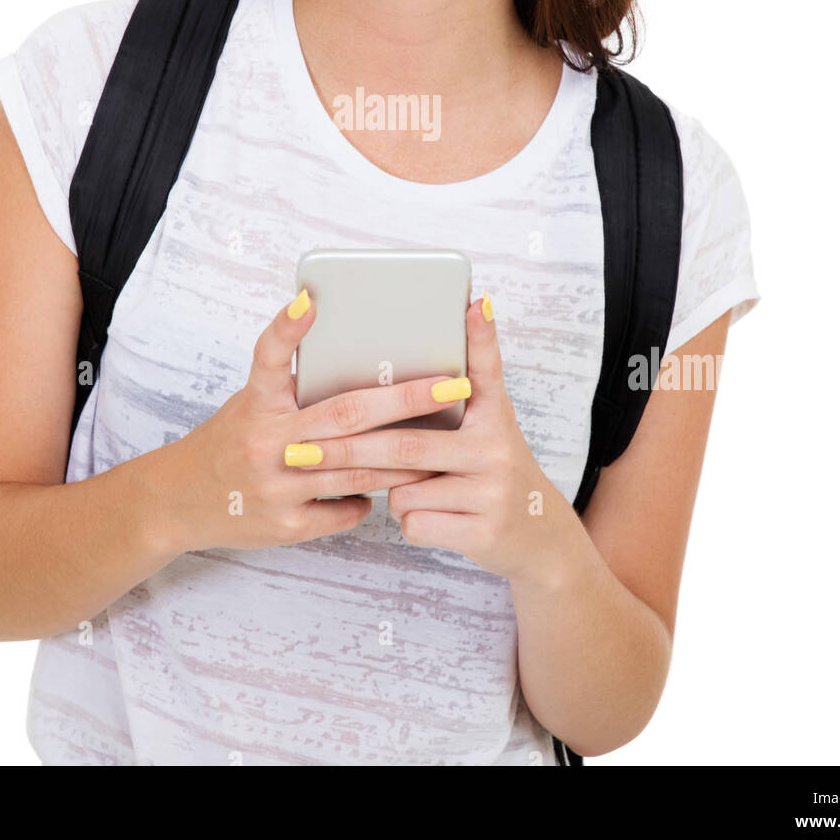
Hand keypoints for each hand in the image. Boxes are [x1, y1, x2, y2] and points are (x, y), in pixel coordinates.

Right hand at [146, 290, 441, 553]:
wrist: (179, 502)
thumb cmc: (229, 442)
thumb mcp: (250, 404)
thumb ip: (291, 387)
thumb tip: (346, 356)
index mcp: (256, 405)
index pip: (270, 359)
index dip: (289, 328)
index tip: (312, 299)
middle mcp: (266, 443)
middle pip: (347, 415)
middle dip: (406, 398)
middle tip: (452, 384)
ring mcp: (278, 488)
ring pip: (359, 468)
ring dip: (406, 456)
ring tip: (445, 442)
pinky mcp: (286, 526)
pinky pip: (346, 509)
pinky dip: (369, 497)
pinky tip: (385, 487)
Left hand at [283, 293, 576, 580]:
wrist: (537, 535)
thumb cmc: (490, 468)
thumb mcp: (486, 425)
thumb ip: (461, 390)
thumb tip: (456, 320)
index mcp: (496, 415)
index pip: (488, 369)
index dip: (481, 337)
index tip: (472, 304)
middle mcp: (497, 448)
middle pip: (408, 442)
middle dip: (349, 448)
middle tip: (302, 449)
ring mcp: (492, 492)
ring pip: (405, 488)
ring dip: (386, 489)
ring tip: (401, 483)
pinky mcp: (483, 531)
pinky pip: (416, 521)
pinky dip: (407, 519)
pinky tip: (428, 514)